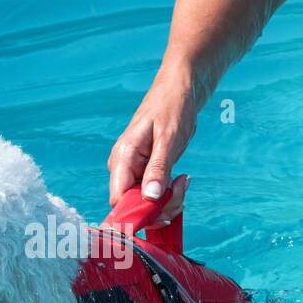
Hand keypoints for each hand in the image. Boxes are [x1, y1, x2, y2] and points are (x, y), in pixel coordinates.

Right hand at [107, 67, 195, 223]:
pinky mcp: (146, 174)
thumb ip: (158, 168)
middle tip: (181, 190)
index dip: (139, 212)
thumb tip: (150, 198)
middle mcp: (124, 168)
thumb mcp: (168, 138)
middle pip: (134, 206)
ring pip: (146, 204)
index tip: (164, 211)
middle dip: (160, 207)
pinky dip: (171, 195)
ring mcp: (134, 172)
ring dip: (169, 202)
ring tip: (184, 181)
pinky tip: (182, 180)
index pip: (119, 199)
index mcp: (123, 157)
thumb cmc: (172, 107)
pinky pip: (155, 196)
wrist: (178, 91)